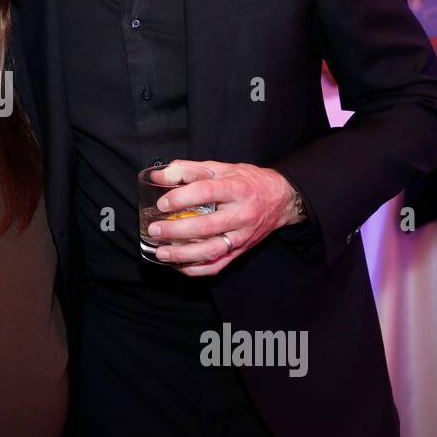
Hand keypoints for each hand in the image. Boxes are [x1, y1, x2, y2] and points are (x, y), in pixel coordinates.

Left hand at [144, 159, 298, 275]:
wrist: (281, 199)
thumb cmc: (248, 182)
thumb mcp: (222, 168)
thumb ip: (189, 170)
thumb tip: (159, 175)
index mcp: (237, 189)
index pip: (206, 192)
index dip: (181, 198)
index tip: (162, 203)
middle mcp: (242, 214)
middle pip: (207, 226)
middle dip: (177, 230)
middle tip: (155, 230)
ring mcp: (242, 236)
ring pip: (211, 251)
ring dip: (183, 255)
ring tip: (161, 253)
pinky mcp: (241, 250)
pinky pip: (218, 265)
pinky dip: (196, 269)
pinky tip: (179, 265)